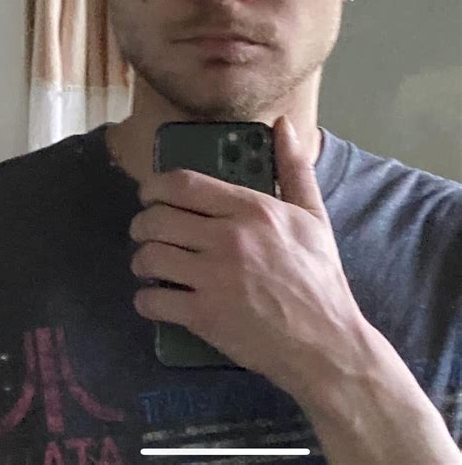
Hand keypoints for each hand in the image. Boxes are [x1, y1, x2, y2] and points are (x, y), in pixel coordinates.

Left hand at [129, 115, 365, 403]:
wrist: (326, 343)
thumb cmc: (319, 277)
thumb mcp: (313, 216)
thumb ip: (295, 167)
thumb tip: (284, 124)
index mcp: (252, 209)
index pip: (184, 184)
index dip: (155, 185)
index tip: (150, 192)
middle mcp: (228, 239)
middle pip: (158, 218)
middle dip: (142, 223)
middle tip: (146, 230)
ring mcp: (213, 279)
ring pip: (150, 257)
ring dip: (141, 259)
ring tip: (149, 263)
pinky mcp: (204, 317)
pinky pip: (153, 302)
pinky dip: (146, 300)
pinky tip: (155, 299)